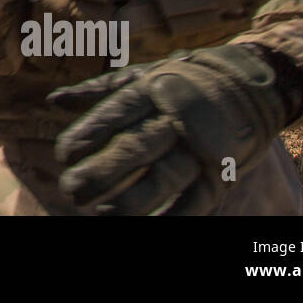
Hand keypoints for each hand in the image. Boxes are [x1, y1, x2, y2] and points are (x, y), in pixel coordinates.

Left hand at [48, 44, 288, 214]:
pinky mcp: (222, 172)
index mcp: (152, 90)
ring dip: (131, 201)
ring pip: (165, 178)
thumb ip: (98, 91)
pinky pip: (197, 199)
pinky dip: (172, 216)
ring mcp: (201, 146)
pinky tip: (146, 225)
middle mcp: (176, 118)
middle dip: (101, 171)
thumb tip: (53, 101)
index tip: (63, 154)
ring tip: (99, 213)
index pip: (115, 114)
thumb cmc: (179, 83)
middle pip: (136, 147)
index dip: (87, 135)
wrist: (249, 83)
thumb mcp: (141, 77)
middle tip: (71, 189)